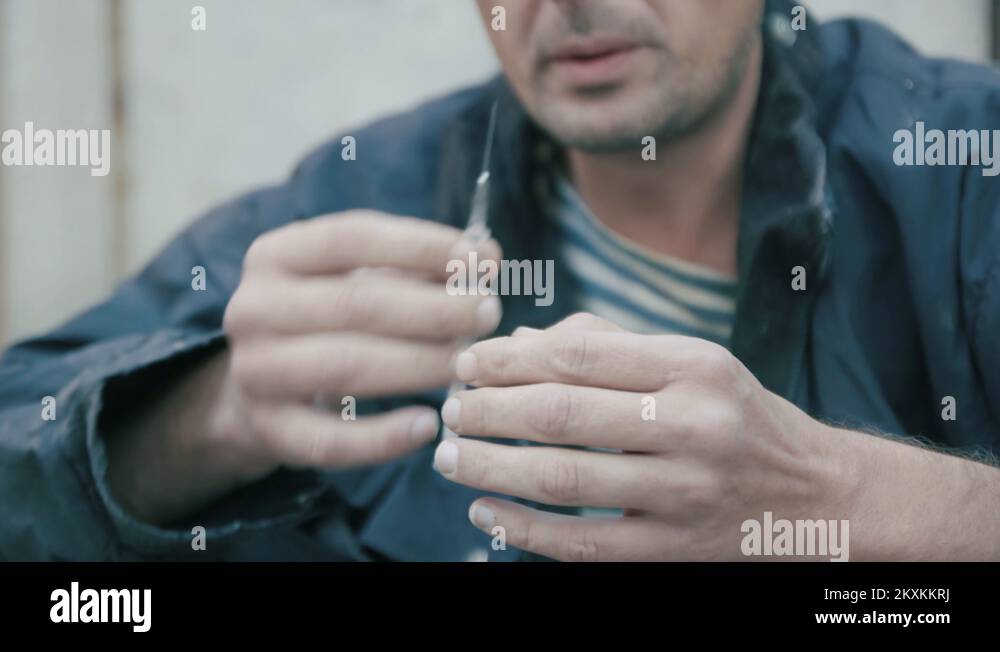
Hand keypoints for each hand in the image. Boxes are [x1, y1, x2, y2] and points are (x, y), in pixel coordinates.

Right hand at [222, 210, 501, 473]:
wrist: (256, 389)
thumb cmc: (325, 319)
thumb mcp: (353, 278)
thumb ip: (414, 267)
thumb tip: (485, 257)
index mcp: (274, 256)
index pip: (351, 237)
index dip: (421, 245)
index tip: (479, 256)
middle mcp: (254, 309)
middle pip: (355, 305)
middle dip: (434, 309)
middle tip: (488, 313)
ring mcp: (256, 371)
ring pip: (348, 367)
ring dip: (419, 364)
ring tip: (467, 362)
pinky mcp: (270, 430)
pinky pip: (332, 440)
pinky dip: (384, 437)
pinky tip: (428, 426)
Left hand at [433, 313, 858, 560]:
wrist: (814, 496)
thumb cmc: (736, 415)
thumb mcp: (693, 361)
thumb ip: (609, 344)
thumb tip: (519, 344)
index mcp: (695, 367)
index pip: (579, 356)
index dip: (508, 359)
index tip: (467, 364)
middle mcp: (693, 428)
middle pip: (562, 416)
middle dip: (488, 412)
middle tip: (449, 409)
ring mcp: (683, 496)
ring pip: (563, 482)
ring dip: (490, 467)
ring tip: (448, 456)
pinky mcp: (672, 551)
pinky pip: (581, 546)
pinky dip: (522, 529)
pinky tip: (483, 510)